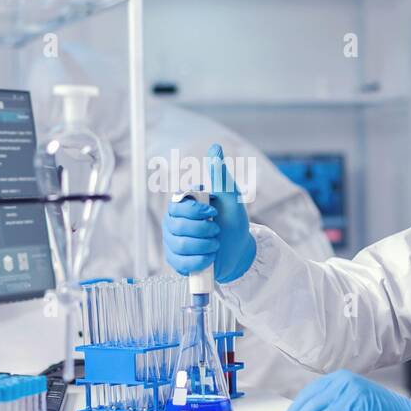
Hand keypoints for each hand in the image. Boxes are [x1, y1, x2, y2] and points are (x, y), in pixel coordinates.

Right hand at [161, 143, 256, 282]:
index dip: (196, 211)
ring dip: (206, 245)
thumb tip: (215, 146)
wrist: (239, 251)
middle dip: (204, 230)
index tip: (213, 212)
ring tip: (215, 243)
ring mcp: (172, 241)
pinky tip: (209, 257)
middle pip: (177, 226)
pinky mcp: (175, 261)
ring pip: (180, 245)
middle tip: (217, 230)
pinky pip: (182, 263)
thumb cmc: (233, 221)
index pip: (177, 205)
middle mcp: (173, 221)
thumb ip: (219, 175)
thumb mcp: (230, 197)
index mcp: (183, 203)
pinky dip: (201, 261)